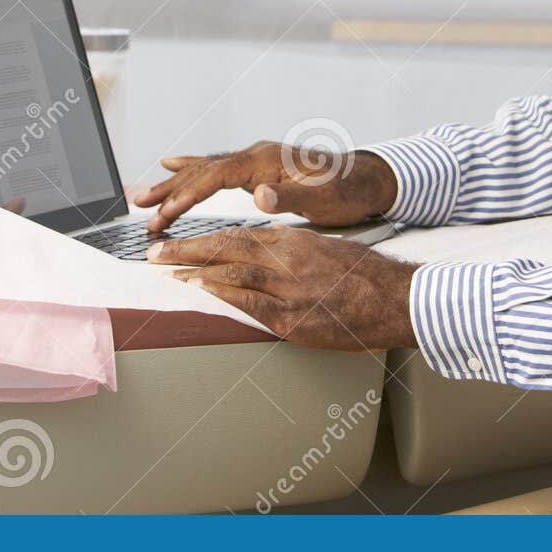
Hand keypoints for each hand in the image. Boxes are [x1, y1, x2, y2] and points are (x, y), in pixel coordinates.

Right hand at [133, 142, 397, 232]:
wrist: (367, 179)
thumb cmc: (348, 191)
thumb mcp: (325, 199)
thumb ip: (292, 197)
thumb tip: (260, 195)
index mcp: (267, 161)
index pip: (217, 176)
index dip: (188, 195)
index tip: (166, 214)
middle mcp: (257, 155)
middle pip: (203, 170)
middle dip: (169, 189)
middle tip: (139, 206)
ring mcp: (256, 160)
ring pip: (205, 169)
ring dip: (173, 182)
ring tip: (142, 194)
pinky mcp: (258, 168)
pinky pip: (216, 168)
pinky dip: (191, 169)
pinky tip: (173, 165)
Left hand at [148, 226, 418, 350]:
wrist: (396, 299)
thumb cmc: (368, 278)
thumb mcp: (328, 250)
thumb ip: (296, 249)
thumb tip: (272, 245)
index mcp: (295, 242)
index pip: (239, 235)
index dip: (206, 239)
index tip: (183, 241)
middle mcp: (287, 259)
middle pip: (227, 247)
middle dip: (187, 248)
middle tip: (155, 250)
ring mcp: (288, 287)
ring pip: (232, 269)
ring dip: (193, 268)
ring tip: (164, 268)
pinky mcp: (293, 316)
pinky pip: (249, 301)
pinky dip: (221, 292)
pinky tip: (199, 289)